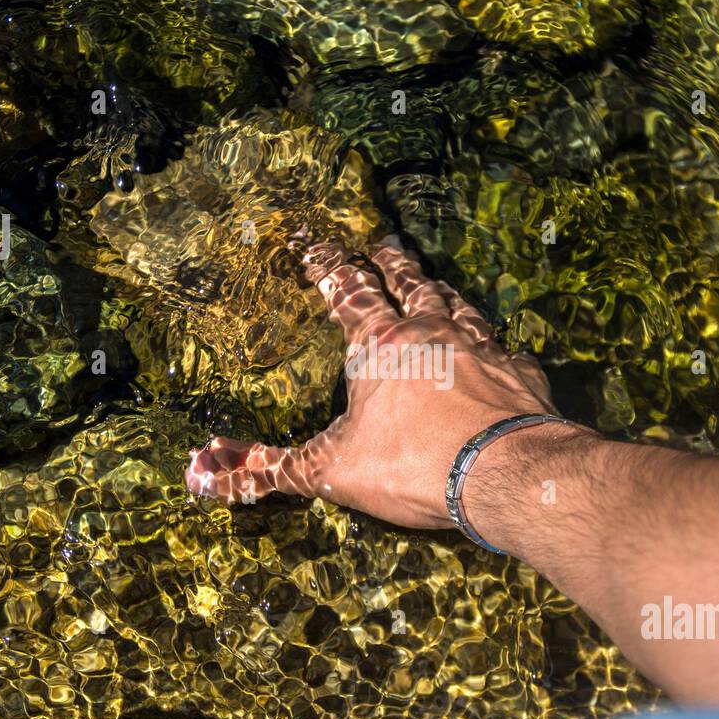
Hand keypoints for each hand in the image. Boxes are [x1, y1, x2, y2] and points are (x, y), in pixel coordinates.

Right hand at [185, 234, 558, 528]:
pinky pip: (506, 349)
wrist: (503, 474)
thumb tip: (199, 470)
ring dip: (444, 292)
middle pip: (408, 285)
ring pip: (459, 306)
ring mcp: (482, 347)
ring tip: (438, 284)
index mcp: (379, 345)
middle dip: (391, 264)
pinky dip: (497, 345)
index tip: (316, 246)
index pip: (347, 293)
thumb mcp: (329, 471)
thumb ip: (266, 469)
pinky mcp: (519, 373)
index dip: (329, 269)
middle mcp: (431, 331)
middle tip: (384, 244)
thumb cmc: (410, 466)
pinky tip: (500, 349)